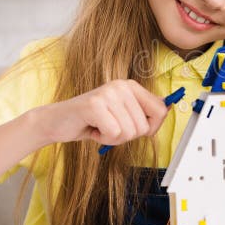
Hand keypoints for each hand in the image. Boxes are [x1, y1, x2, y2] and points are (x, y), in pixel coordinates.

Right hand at [31, 79, 169, 146]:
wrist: (57, 122)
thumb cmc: (91, 121)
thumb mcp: (122, 115)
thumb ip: (143, 112)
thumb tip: (167, 109)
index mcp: (131, 86)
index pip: (161, 110)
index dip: (151, 127)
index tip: (135, 129)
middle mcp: (121, 86)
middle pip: (144, 126)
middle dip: (127, 136)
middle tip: (110, 128)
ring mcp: (108, 93)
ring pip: (129, 131)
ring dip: (114, 138)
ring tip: (101, 127)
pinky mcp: (95, 104)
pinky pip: (114, 132)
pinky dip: (104, 138)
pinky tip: (94, 129)